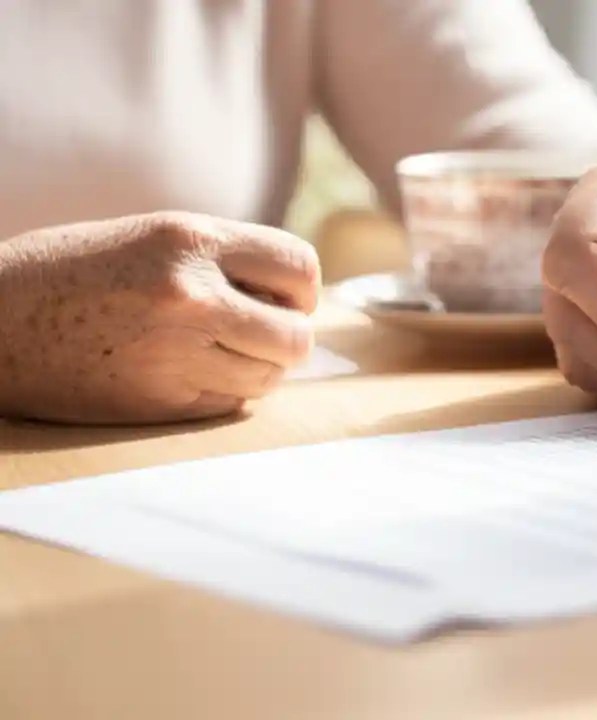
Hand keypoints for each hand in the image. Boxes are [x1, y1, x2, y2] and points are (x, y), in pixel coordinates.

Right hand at [0, 211, 319, 423]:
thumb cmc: (71, 271)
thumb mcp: (151, 237)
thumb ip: (223, 257)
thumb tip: (298, 294)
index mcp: (190, 240)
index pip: (300, 268)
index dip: (300, 289)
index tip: (284, 298)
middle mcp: (191, 295)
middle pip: (296, 337)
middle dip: (288, 338)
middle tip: (261, 335)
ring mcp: (176, 352)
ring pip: (268, 377)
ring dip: (258, 370)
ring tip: (219, 353)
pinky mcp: (159, 400)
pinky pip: (230, 403)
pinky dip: (223, 392)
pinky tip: (187, 373)